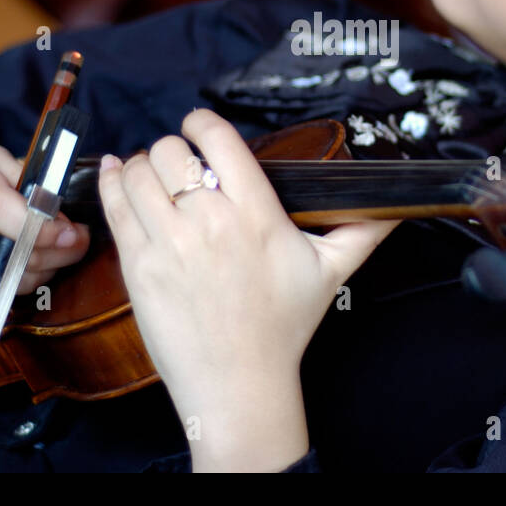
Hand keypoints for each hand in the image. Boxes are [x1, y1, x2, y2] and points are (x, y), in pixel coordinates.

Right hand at [0, 139, 90, 300]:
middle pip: (11, 251)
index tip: (72, 232)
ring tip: (56, 251)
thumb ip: (21, 175)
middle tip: (78, 240)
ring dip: (42, 269)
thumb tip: (57, 210)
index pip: (3, 211)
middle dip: (56, 251)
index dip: (44, 227)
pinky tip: (23, 262)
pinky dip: (15, 280)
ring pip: (7, 279)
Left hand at [98, 109, 397, 470]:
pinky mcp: (140, 266)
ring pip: (139, 173)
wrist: (239, 383)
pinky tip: (117, 175)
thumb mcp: (331, 272)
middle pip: (170, 151)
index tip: (199, 129)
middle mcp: (212, 221)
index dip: (201, 123)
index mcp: (257, 213)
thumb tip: (394, 207)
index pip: (218, 138)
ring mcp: (171, 243)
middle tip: (178, 167)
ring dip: (142, 168)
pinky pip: (115, 206)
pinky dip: (112, 183)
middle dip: (171, 150)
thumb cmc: (282, 327)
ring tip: (151, 178)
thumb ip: (362, 230)